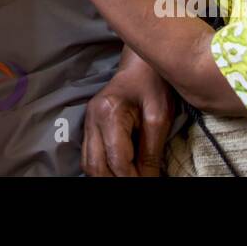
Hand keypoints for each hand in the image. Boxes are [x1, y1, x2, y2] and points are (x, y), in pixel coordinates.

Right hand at [82, 52, 176, 176]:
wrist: (139, 64)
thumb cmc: (152, 84)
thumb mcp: (159, 117)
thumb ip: (151, 151)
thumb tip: (149, 179)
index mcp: (109, 113)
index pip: (117, 159)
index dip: (132, 178)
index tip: (149, 181)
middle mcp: (92, 119)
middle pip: (96, 166)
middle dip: (116, 180)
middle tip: (138, 181)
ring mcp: (87, 122)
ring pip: (88, 164)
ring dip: (106, 177)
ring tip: (128, 177)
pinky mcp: (89, 125)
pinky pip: (89, 156)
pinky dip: (102, 169)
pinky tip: (118, 171)